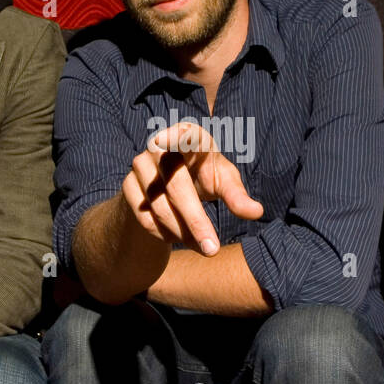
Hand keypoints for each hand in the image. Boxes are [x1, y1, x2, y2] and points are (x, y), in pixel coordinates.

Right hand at [122, 121, 262, 255]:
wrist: (168, 186)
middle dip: (196, 222)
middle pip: (176, 186)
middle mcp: (159, 147)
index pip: (182, 133)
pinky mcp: (127, 186)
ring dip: (182, 232)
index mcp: (189, 137)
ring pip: (159, 207)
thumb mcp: (223, 182)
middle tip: (213, 250)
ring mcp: (139, 165)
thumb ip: (238, 195)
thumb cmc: (204, 175)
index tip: (163, 140)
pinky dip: (164, 234)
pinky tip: (177, 235)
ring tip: (200, 243)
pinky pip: (145, 217)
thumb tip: (256, 212)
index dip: (173, 136)